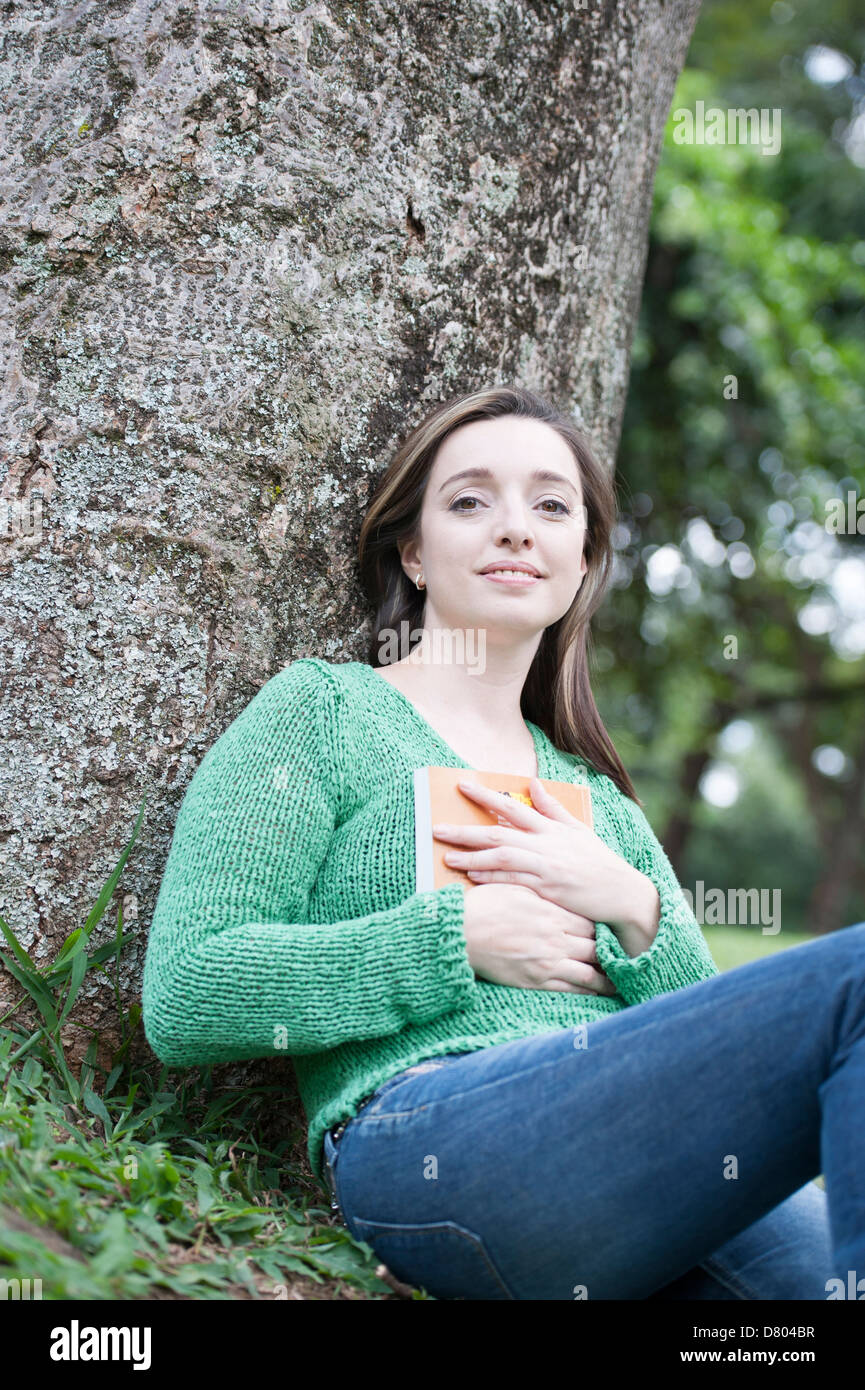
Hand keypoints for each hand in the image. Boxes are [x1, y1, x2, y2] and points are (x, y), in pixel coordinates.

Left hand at [433, 776, 658, 950]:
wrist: (623, 893)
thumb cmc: (599, 862)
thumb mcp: (578, 829)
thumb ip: (552, 808)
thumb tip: (532, 782)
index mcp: (551, 828)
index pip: (513, 806)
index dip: (485, 795)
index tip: (461, 785)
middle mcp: (546, 844)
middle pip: (499, 832)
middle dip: (465, 830)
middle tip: (437, 828)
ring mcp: (546, 867)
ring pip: (502, 857)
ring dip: (472, 856)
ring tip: (447, 857)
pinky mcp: (548, 889)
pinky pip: (514, 882)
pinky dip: (492, 878)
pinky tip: (473, 876)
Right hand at [461, 882, 617, 995]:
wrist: (461, 933)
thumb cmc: (485, 906)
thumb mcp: (517, 889)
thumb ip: (543, 891)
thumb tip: (560, 887)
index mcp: (552, 913)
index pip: (590, 921)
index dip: (603, 925)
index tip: (612, 928)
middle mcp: (555, 939)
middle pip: (595, 946)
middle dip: (609, 950)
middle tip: (623, 954)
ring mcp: (547, 962)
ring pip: (589, 972)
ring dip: (607, 977)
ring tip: (619, 980)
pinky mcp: (536, 982)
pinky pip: (571, 989)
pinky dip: (588, 991)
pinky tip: (597, 992)